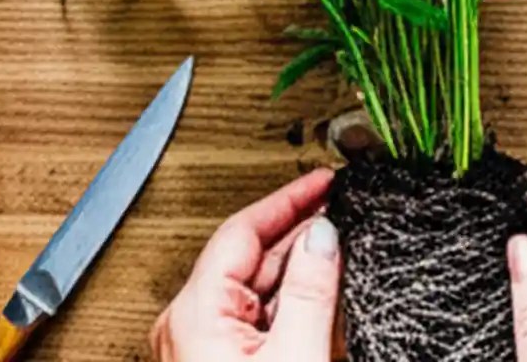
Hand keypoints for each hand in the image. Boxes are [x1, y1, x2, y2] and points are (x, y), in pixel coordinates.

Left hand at [151, 169, 340, 361]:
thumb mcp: (294, 354)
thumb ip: (309, 292)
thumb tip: (322, 236)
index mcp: (194, 313)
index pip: (242, 230)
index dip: (288, 200)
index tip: (321, 182)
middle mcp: (188, 325)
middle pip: (250, 256)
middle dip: (298, 230)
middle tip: (337, 206)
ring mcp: (201, 346)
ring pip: (256, 288)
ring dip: (297, 266)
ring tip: (337, 246)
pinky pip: (256, 318)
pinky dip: (289, 301)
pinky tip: (319, 295)